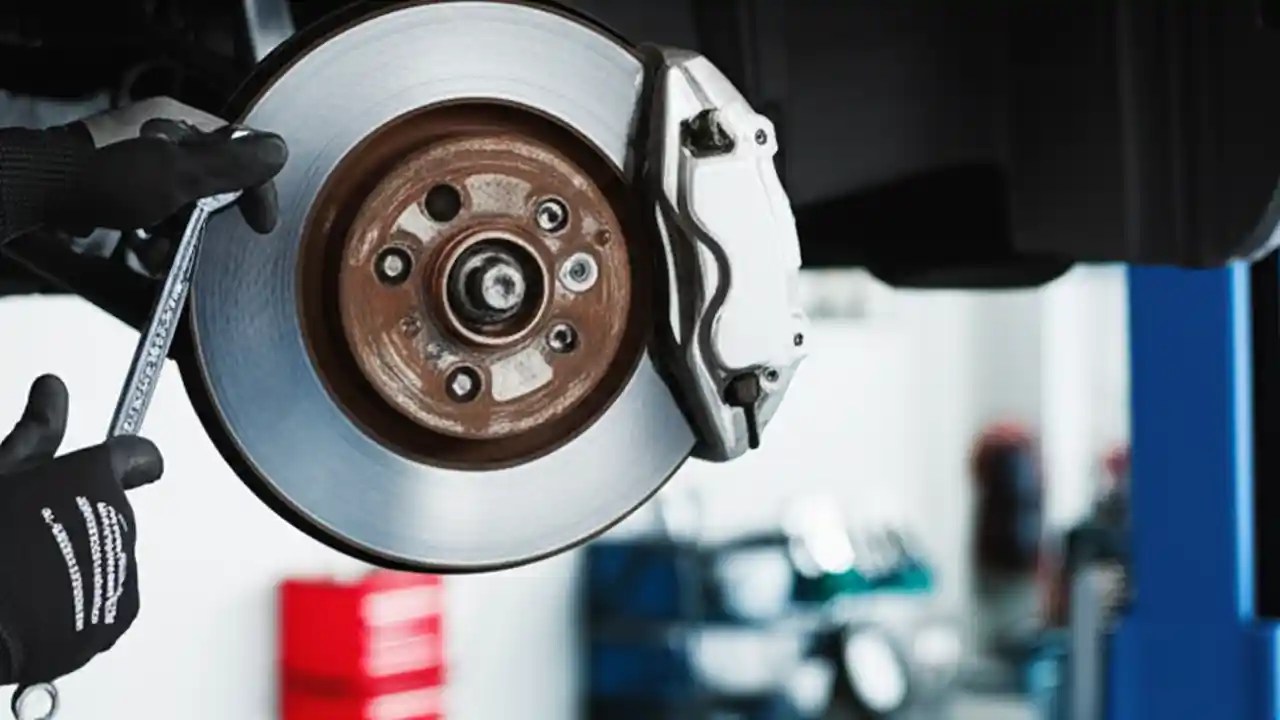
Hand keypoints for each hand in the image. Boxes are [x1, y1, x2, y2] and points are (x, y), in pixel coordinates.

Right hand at [0, 376, 162, 685]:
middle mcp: (119, 517)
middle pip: (110, 511)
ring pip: (107, 553)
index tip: (130, 465)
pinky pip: (109, 598)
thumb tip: (53, 386)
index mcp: (91, 477)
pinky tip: (45, 607)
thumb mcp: (0, 475)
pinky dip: (84, 601)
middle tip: (30, 538)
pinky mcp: (122, 612)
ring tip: (28, 578)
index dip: (128, 461)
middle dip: (79, 519)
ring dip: (78, 560)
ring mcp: (124, 567)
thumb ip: (34, 433)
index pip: (135, 455)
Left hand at [50, 96, 287, 234]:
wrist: (40, 191)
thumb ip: (232, 163)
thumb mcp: (180, 173)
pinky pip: (154, 213)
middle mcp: (158, 136)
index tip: (261, 222)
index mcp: (176, 121)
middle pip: (211, 179)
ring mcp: (135, 161)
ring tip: (166, 251)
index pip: (238, 148)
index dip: (256, 187)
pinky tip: (146, 250)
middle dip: (211, 217)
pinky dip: (155, 235)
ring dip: (182, 233)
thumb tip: (279, 150)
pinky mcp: (116, 186)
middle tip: (205, 239)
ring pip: (183, 201)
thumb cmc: (105, 177)